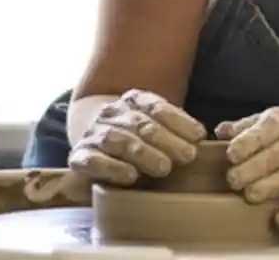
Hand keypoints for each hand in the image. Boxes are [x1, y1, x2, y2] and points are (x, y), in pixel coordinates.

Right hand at [68, 90, 206, 185]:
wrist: (92, 150)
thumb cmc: (138, 141)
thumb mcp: (158, 129)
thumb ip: (176, 130)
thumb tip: (200, 136)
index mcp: (134, 101)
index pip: (158, 107)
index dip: (180, 121)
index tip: (199, 136)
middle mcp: (112, 113)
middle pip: (141, 124)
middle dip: (167, 140)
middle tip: (187, 156)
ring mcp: (93, 134)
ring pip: (119, 140)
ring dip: (144, 154)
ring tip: (164, 168)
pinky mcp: (78, 157)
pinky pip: (92, 160)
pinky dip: (112, 168)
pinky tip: (130, 176)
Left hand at [216, 106, 278, 230]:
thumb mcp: (263, 125)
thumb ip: (241, 129)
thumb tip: (221, 132)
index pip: (266, 128)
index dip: (245, 144)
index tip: (231, 156)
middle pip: (278, 154)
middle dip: (250, 170)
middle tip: (234, 181)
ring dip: (270, 187)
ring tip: (251, 195)